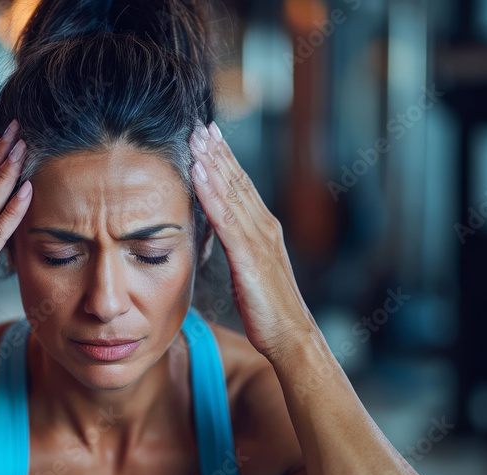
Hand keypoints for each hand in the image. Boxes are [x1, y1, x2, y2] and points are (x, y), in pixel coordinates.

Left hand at [188, 121, 317, 361]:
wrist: (290, 337)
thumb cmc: (269, 310)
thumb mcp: (250, 272)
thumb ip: (238, 249)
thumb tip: (219, 234)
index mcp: (263, 231)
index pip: (242, 187)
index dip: (225, 160)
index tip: (209, 136)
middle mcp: (264, 228)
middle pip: (238, 181)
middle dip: (218, 152)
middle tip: (200, 124)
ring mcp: (259, 240)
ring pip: (232, 193)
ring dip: (212, 164)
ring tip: (196, 140)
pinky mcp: (250, 257)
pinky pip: (227, 220)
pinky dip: (211, 194)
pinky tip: (198, 175)